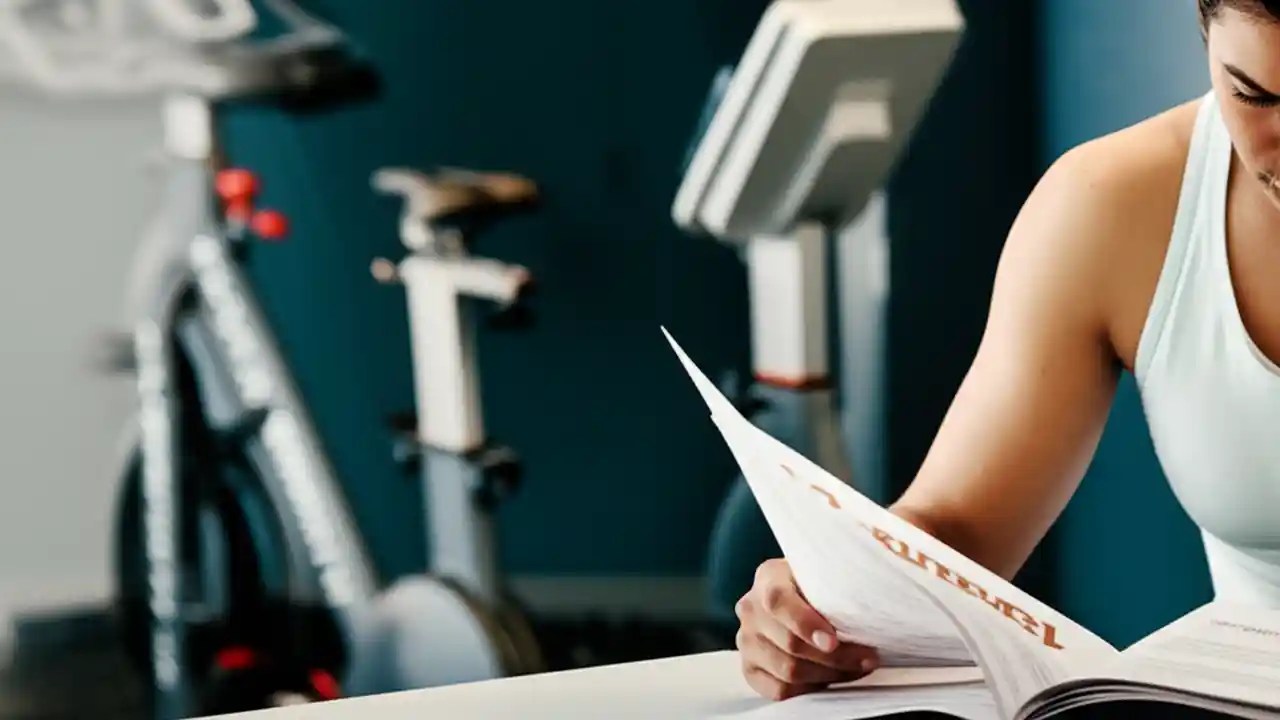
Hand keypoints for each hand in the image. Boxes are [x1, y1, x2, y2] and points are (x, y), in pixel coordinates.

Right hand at [736, 558, 879, 700]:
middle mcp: (751, 609)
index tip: (833, 641)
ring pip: (788, 671)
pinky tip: (830, 679)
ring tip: (855, 668)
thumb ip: (837, 585)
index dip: (805, 624)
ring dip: (828, 674)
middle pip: (790, 643)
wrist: (798, 599)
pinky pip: (779, 689)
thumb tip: (868, 605)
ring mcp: (746, 641)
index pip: (778, 602)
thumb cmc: (818, 587)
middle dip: (835, 657)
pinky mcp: (750, 668)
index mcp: (768, 578)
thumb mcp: (825, 574)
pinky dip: (810, 688)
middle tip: (867, 658)